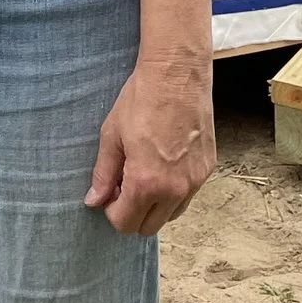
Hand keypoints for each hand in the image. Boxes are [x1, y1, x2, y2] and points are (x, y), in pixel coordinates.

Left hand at [84, 55, 214, 234]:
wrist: (177, 75)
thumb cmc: (141, 100)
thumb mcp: (112, 135)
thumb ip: (103, 173)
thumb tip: (94, 200)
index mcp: (147, 182)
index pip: (126, 223)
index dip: (111, 211)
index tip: (109, 193)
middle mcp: (175, 189)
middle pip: (149, 227)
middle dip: (132, 214)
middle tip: (123, 185)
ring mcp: (195, 182)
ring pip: (171, 215)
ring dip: (154, 206)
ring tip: (143, 174)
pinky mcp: (207, 170)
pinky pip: (187, 196)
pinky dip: (172, 192)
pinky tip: (162, 165)